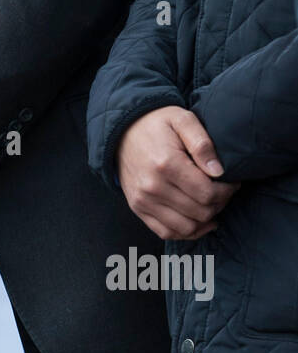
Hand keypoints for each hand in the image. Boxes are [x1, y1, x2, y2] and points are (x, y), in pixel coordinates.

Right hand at [116, 106, 238, 240]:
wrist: (122, 131)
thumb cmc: (157, 124)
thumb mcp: (182, 119)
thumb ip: (202, 143)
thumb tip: (219, 171)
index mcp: (166, 164)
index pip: (208, 193)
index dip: (227, 191)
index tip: (231, 181)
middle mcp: (152, 187)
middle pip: (200, 212)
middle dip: (220, 204)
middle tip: (223, 191)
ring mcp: (143, 201)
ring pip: (187, 227)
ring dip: (206, 220)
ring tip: (211, 204)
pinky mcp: (137, 208)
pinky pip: (166, 232)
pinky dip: (187, 232)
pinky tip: (199, 221)